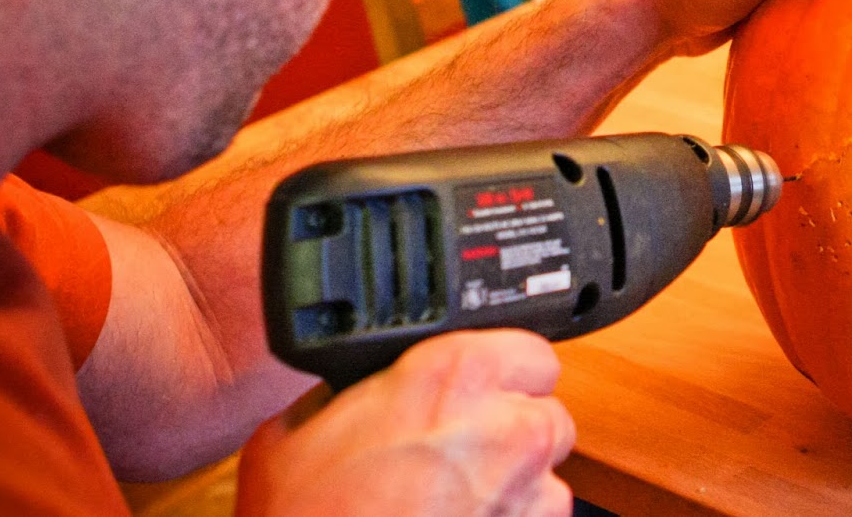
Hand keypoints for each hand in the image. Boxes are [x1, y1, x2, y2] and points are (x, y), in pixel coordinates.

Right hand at [236, 330, 574, 516]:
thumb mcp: (302, 427)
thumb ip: (359, 393)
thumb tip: (371, 388)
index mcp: (458, 375)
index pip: (531, 351)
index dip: (507, 371)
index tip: (485, 387)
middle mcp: (506, 427)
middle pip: (547, 412)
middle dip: (514, 427)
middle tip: (464, 447)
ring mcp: (525, 490)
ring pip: (549, 470)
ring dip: (515, 479)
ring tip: (456, 496)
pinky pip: (537, 516)